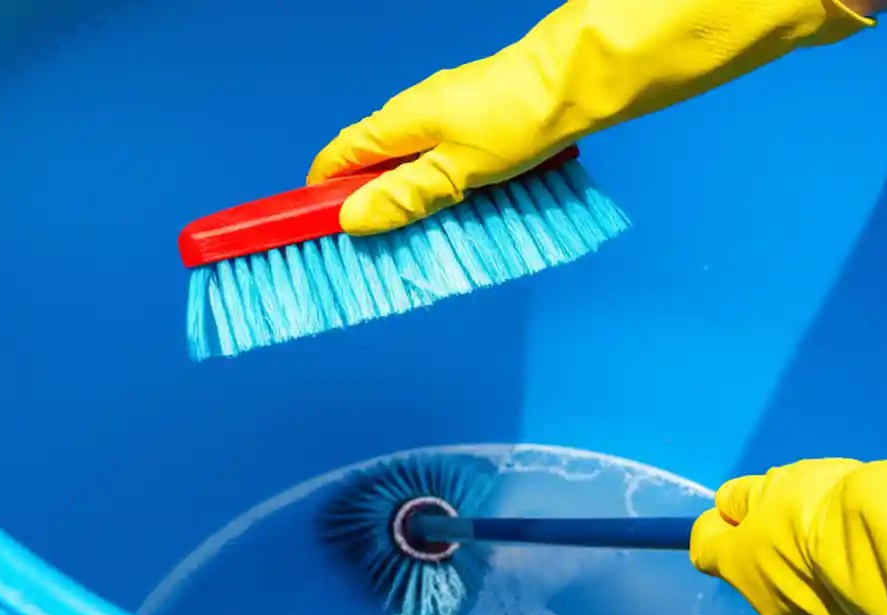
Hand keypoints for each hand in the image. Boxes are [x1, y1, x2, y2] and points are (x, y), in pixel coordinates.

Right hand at [307, 0, 872, 235]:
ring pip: (406, 172)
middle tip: (372, 256)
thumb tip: (352, 221)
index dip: (315, 200)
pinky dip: (438, 196)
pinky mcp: (475, 130)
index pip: (334, 163)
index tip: (308, 237)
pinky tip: (456, 217)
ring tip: (418, 245)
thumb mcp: (456, 169)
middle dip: (364, 213)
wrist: (578, 86)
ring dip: (406, 209)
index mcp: (397, 124)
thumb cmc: (517, 120)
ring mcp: (445, 122)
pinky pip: (440, 168)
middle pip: (368, 171)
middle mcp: (413, 119)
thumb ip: (405, 196)